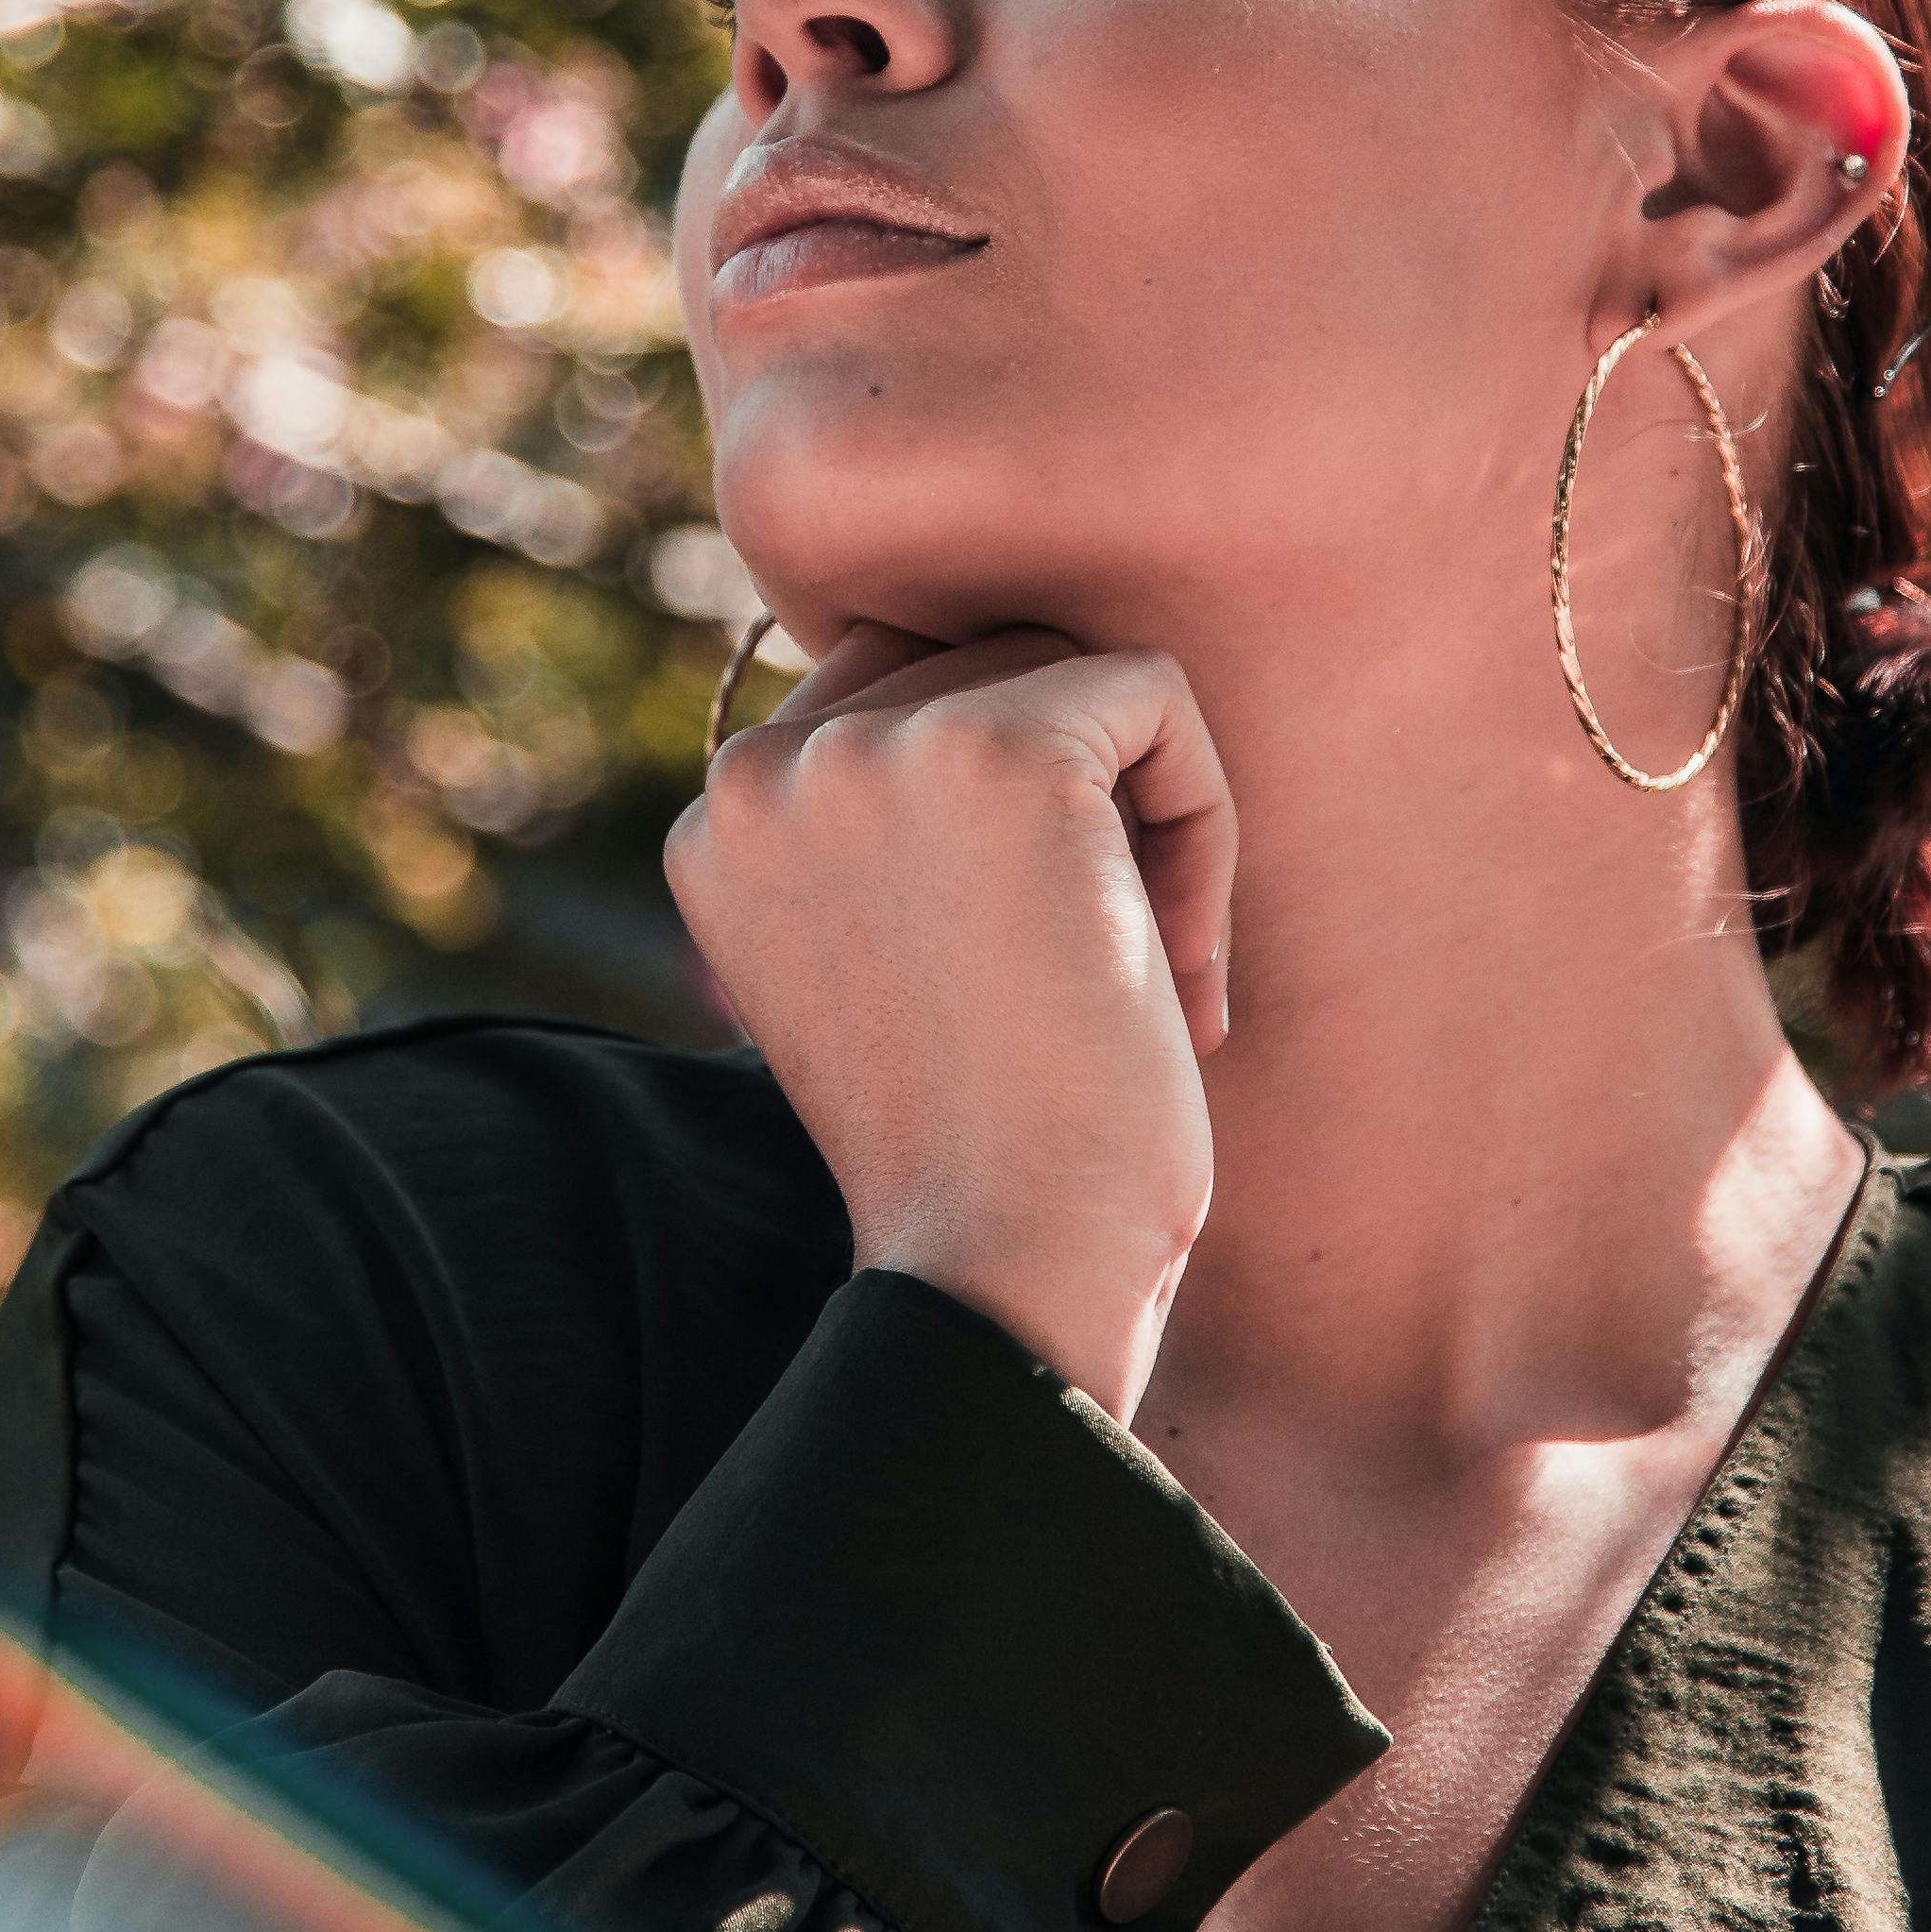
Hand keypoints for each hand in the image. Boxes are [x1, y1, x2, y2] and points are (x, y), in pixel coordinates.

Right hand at [665, 626, 1229, 1422]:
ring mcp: (871, 747)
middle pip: (989, 663)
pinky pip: (1156, 694)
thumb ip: (898, 826)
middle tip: (1120, 983)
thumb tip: (1036, 692)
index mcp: (725, 817)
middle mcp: (765, 762)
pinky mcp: (998, 747)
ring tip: (1154, 978)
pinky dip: (1205, 820)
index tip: (1041, 971)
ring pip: (1075, 670)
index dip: (1013, 811)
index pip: (901, 695)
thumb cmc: (985, 1149)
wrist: (1008, 1268)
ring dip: (1149, 817)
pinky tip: (1181, 971)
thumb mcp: (888, 963)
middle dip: (1088, 805)